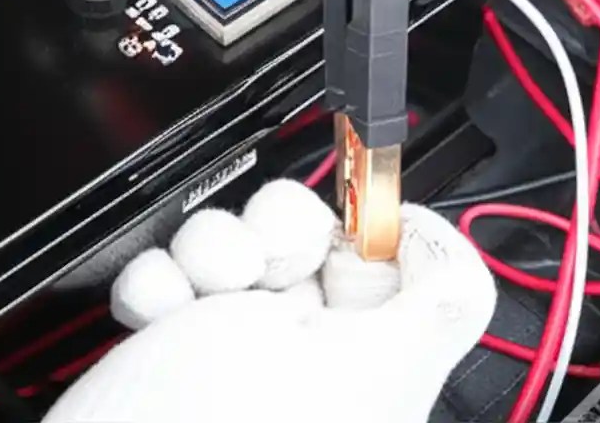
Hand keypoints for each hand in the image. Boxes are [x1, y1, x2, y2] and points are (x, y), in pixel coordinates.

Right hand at [45, 180, 496, 422]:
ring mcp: (235, 350)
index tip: (350, 227)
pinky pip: (170, 272)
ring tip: (204, 291)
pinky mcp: (168, 344)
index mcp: (373, 369)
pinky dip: (158, 282)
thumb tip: (442, 240)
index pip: (409, 273)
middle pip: (316, 237)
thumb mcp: (364, 373)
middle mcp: (309, 360)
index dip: (378, 235)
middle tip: (269, 262)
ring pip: (239, 242)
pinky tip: (160, 315)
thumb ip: (435, 304)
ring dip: (213, 250)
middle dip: (280, 229)